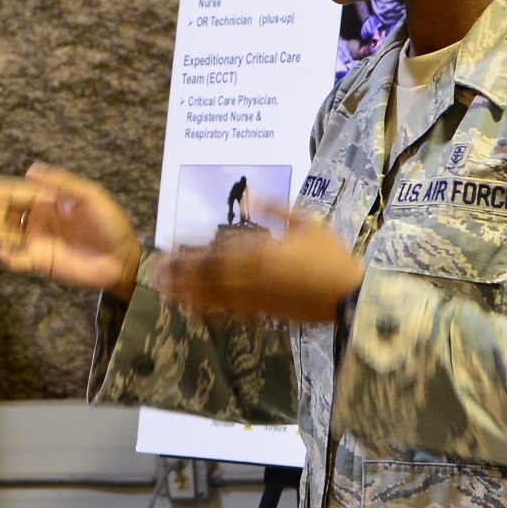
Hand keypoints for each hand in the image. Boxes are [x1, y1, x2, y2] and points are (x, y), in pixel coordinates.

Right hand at [0, 163, 142, 295]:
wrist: (120, 257)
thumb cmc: (108, 223)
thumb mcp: (89, 196)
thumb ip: (61, 183)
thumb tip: (31, 170)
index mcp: (46, 199)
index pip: (14, 192)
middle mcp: (37, 219)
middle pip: (6, 213)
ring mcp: (37, 241)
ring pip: (8, 234)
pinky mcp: (41, 261)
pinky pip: (20, 259)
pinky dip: (10, 257)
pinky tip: (3, 254)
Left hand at [156, 202, 364, 322]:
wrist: (349, 296)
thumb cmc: (332, 256)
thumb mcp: (307, 222)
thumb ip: (275, 208)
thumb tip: (251, 193)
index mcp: (261, 251)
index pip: (215, 249)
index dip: (190, 248)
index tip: (170, 244)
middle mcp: (252, 276)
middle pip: (206, 275)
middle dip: (180, 273)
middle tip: (157, 271)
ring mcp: (256, 298)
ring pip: (213, 296)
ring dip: (186, 293)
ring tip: (164, 292)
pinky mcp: (263, 314)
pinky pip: (230, 313)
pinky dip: (209, 311)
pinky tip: (193, 310)